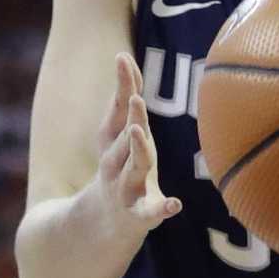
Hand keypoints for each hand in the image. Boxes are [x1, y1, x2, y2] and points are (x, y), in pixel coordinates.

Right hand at [87, 53, 180, 237]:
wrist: (104, 221)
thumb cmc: (122, 167)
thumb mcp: (120, 135)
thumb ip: (124, 101)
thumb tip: (123, 56)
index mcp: (114, 141)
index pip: (118, 108)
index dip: (122, 84)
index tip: (122, 58)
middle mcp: (115, 162)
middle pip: (123, 137)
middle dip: (129, 118)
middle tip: (134, 97)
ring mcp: (124, 188)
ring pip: (131, 170)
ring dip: (136, 152)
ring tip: (139, 134)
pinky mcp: (138, 215)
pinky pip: (150, 213)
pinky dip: (162, 209)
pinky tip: (174, 204)